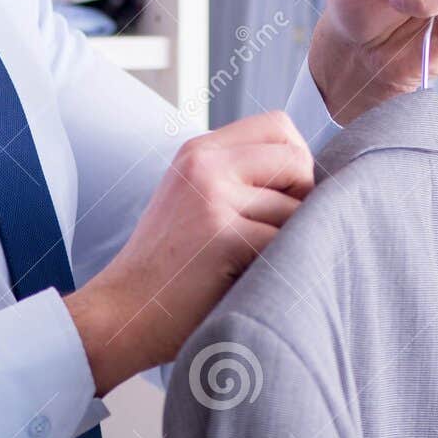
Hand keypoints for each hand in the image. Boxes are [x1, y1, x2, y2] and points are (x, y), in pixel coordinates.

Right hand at [64, 110, 313, 394]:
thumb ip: (239, 177)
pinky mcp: (222, 235)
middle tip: (276, 234)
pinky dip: (277, 268)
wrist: (123, 313)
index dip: (296, 160)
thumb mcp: (195, 200)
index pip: (279, 125)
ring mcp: (211, 196)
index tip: (284, 198)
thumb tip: (314, 173)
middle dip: (304, 198)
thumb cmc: (170, 268)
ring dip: (290, 241)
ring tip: (253, 264)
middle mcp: (203, 162)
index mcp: (199, 150)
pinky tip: (247, 281)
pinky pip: (284, 243)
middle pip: (296, 158)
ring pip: (297, 208)